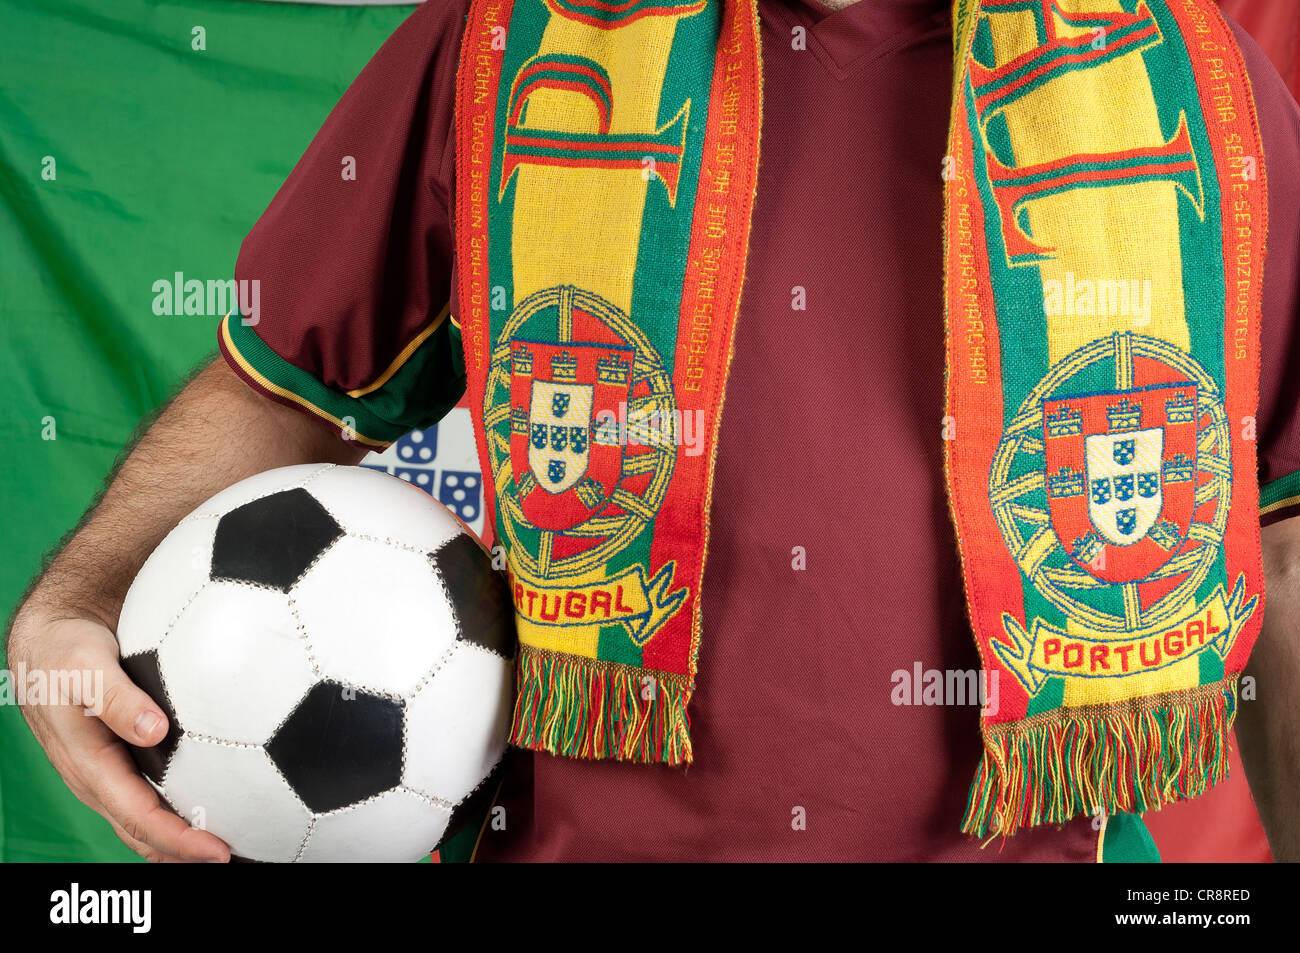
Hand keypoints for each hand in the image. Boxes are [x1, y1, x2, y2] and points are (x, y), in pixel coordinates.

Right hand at [7, 613, 230, 861]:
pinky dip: (183, 810)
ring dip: (186, 841)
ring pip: (149, 820)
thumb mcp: (85, 669)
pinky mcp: (123, 758)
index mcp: (89, 766)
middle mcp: (100, 779)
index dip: (178, 839)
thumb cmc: (65, 653)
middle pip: (146, 833)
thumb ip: (117, 699)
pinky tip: (221, 804)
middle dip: (187, 855)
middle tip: (241, 861)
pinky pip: (153, 795)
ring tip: (238, 849)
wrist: (48, 641)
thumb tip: (155, 730)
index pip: (139, 817)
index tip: (219, 851)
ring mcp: (110, 772)